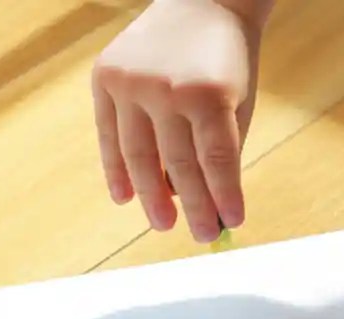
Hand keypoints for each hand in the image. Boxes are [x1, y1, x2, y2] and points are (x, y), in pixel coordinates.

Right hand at [92, 0, 262, 242]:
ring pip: (138, 156)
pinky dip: (115, 169)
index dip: (222, 196)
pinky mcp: (105, 77)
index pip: (216, 160)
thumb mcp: (238, 101)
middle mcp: (167, 88)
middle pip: (178, 165)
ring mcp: (132, 82)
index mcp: (209, 92)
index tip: (230, 222)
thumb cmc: (226, 60)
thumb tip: (206, 206)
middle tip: (201, 234)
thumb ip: (223, 150)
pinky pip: (108, 134)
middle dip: (193, 206)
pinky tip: (123, 198)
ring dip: (150, 197)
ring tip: (163, 225)